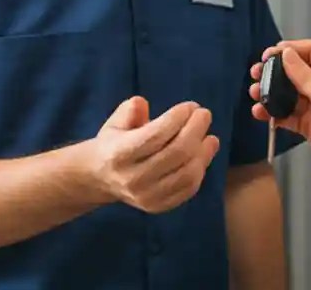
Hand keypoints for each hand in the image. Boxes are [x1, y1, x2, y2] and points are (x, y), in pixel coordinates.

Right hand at [85, 96, 220, 213]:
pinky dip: (200, 169)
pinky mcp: (157, 206)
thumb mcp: (115, 122)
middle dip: (195, 130)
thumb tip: (142, 104)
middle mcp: (133, 178)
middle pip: (176, 153)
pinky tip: (203, 154)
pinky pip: (188, 189)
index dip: (177, 118)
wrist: (99, 178)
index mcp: (119, 154)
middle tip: (204, 114)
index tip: (191, 106)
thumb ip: (129, 110)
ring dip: (203, 152)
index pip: (155, 136)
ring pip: (186, 174)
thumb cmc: (113, 143)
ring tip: (210, 137)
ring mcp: (146, 196)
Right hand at [249, 40, 310, 164]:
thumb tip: (285, 53)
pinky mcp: (310, 124)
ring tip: (254, 93)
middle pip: (296, 72)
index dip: (290, 49)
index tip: (269, 55)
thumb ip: (303, 74)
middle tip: (256, 73)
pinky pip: (288, 114)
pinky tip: (260, 112)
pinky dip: (274, 113)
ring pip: (289, 93)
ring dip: (270, 93)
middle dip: (275, 72)